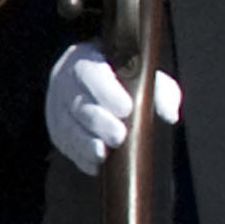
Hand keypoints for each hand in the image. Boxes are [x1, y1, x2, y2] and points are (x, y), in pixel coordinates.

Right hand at [45, 43, 180, 173]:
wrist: (94, 82)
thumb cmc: (124, 78)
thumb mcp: (145, 75)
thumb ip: (160, 90)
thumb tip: (168, 114)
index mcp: (85, 59)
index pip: (90, 72)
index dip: (106, 91)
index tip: (127, 108)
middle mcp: (65, 81)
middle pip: (77, 103)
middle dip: (97, 121)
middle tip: (118, 136)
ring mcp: (56, 105)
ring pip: (66, 125)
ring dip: (84, 142)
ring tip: (102, 154)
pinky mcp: (55, 127)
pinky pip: (63, 142)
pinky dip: (78, 155)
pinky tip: (94, 164)